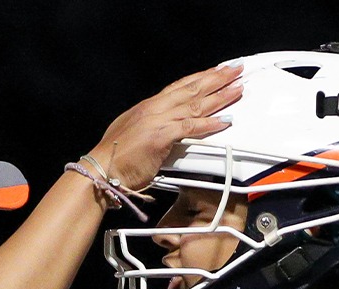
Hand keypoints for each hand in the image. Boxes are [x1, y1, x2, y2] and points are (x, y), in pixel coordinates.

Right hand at [88, 64, 242, 192]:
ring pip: (195, 104)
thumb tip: (167, 129)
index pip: (180, 86)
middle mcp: (154, 108)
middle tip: (235, 70)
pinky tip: (225, 121)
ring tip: (237, 89)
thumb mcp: (135, 134)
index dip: (200, 77)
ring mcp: (157, 120)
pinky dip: (209, 124)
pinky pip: (190, 128)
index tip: (217, 71)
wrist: (101, 170)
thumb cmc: (115, 159)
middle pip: (191, 89)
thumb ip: (154, 128)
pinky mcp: (160, 136)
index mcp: (148, 107)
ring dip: (219, 96)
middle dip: (216, 78)